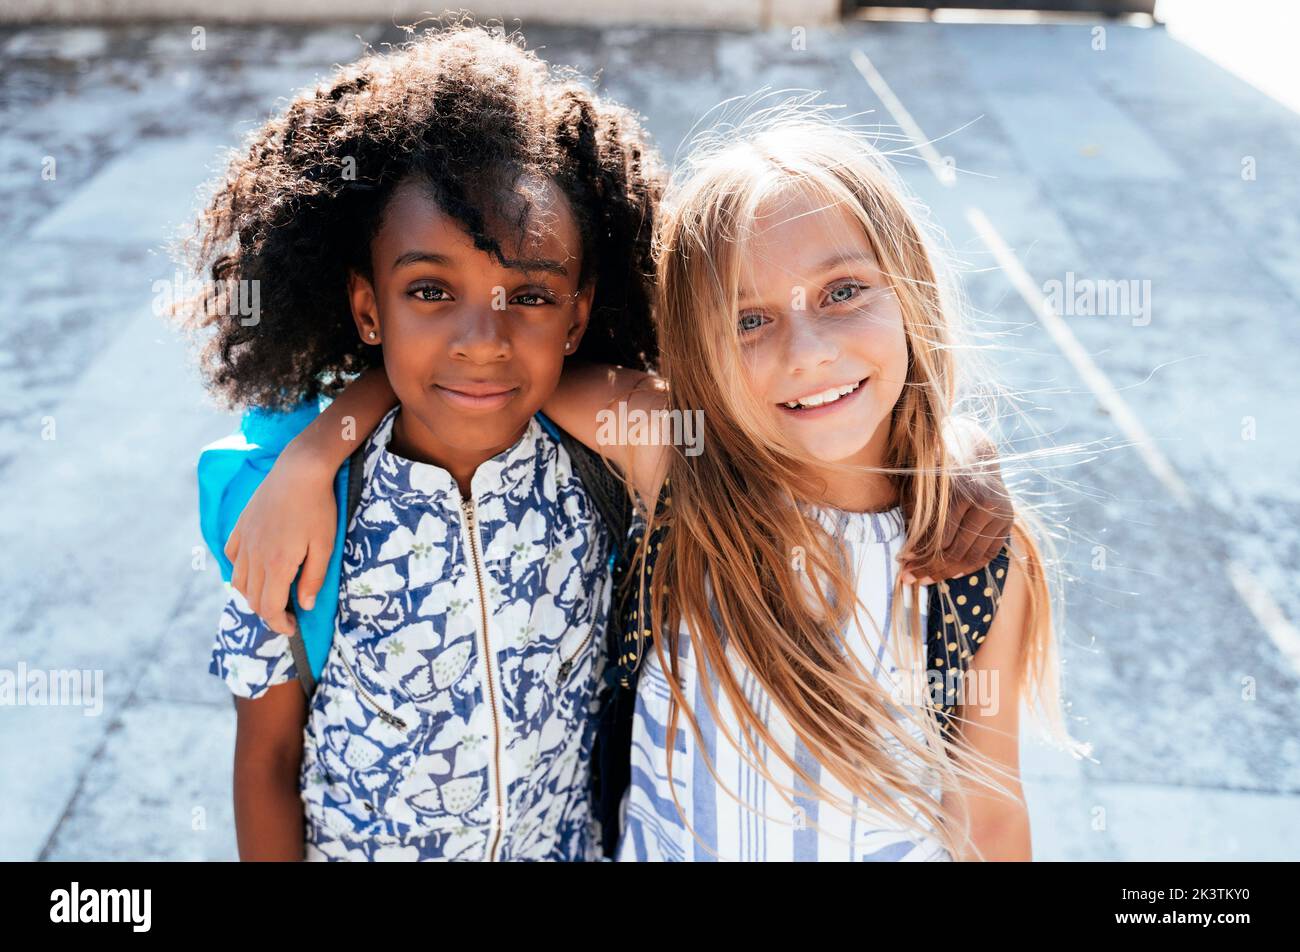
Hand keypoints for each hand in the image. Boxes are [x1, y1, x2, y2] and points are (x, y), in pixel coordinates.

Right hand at [225, 446, 336, 635]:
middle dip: (267, 611)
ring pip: (238, 580)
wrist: (300, 471)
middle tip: (286, 612)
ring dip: (252, 594)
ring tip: (271, 593)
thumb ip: (312, 579)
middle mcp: (255, 555)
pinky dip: (239, 569)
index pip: (268, 607)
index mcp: (277, 564)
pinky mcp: (240, 527)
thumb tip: (303, 606)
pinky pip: (232, 556)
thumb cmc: (318, 508)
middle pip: (251, 597)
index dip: (278, 623)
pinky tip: (255, 568)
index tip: (291, 627)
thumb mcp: (324, 546)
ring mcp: (245, 540)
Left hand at [898, 443, 1012, 585]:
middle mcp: (986, 505)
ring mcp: (1001, 515)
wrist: (975, 456)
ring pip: (973, 557)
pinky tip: (950, 574)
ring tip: (925, 580)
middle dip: (931, 568)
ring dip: (947, 573)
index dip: (920, 554)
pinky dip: (969, 567)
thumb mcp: (921, 488)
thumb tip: (907, 555)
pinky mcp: (1007, 523)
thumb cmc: (939, 473)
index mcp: (963, 493)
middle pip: (957, 551)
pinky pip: (988, 554)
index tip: (902, 564)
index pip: (941, 537)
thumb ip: (915, 518)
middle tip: (910, 579)